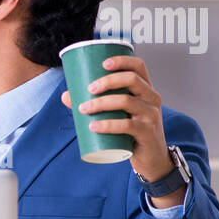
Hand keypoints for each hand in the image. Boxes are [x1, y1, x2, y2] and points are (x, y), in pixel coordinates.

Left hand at [59, 54, 174, 184]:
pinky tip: (94, 126)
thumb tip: (66, 96)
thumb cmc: (133, 132)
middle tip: (88, 89)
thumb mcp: (118, 114)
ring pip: (127, 101)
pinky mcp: (147, 132)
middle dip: (107, 81)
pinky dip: (108, 125)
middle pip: (131, 80)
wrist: (151, 157)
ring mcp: (151, 115)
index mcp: (145, 89)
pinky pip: (127, 125)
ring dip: (101, 103)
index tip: (103, 63)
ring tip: (83, 109)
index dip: (122, 61)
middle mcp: (151, 98)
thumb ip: (94, 103)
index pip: (138, 66)